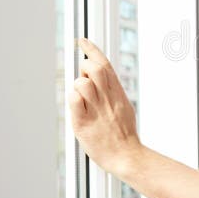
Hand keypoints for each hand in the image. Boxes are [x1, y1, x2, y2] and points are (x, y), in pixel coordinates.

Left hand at [69, 38, 142, 176]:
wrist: (127, 155)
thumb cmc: (124, 135)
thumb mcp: (124, 107)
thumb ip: (112, 93)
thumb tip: (102, 80)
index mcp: (117, 93)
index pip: (104, 64)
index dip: (92, 50)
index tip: (82, 41)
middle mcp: (107, 98)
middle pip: (93, 68)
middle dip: (84, 69)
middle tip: (84, 80)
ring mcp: (96, 109)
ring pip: (81, 82)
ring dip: (78, 86)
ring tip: (82, 99)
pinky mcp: (83, 122)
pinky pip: (73, 99)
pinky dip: (72, 99)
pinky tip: (77, 107)